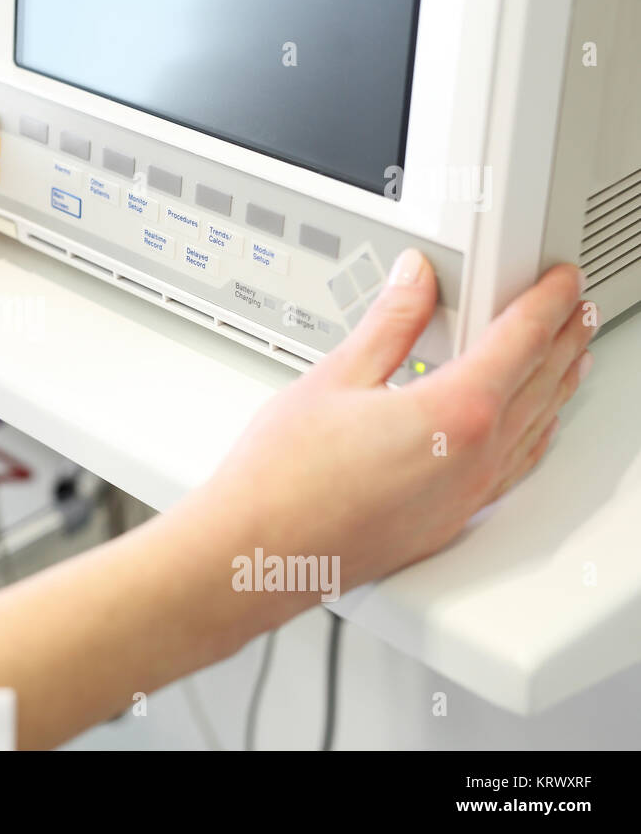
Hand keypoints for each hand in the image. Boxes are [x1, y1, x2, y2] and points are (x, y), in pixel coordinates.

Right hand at [206, 250, 594, 594]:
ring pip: (536, 430)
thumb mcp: (333, 378)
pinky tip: (530, 432)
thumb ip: (388, 324)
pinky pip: (513, 471)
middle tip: (574, 308)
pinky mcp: (447, 523)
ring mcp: (465, 497)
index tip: (559, 280)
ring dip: (558, 387)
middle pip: (541, 385)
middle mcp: (474, 460)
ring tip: (569, 360)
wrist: (258, 552)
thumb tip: (415, 281)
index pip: (521, 341)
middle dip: (564, 340)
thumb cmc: (281, 480)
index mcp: (453, 413)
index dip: (546, 302)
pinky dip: (534, 437)